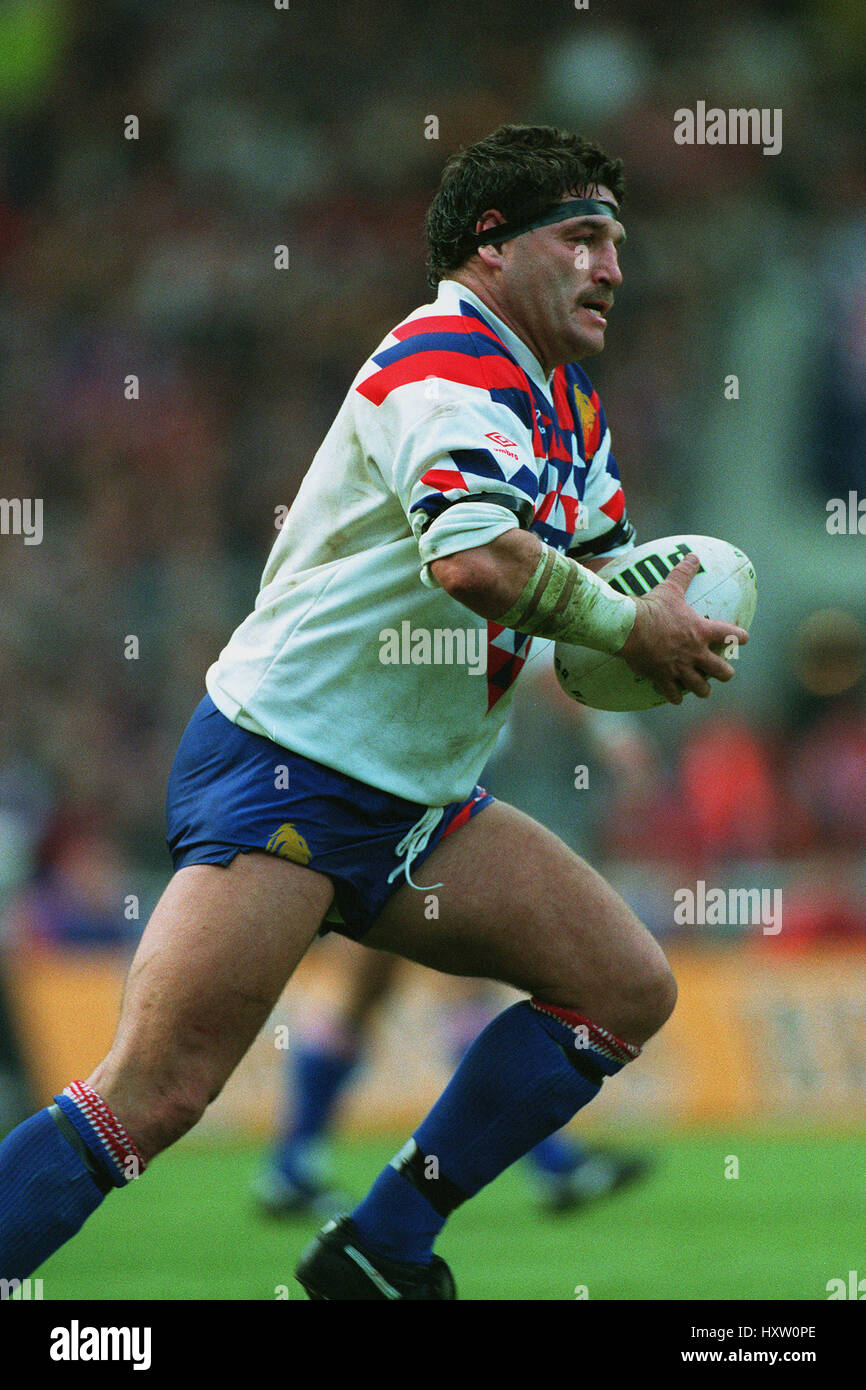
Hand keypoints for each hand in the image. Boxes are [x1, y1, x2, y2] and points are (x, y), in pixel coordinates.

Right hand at [616, 554, 748, 704]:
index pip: (730, 634)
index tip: (744, 639)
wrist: (629, 627)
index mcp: (702, 631)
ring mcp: (680, 668)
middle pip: (721, 671)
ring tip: (702, 689)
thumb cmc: (652, 607)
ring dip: (703, 689)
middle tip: (723, 673)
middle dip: (725, 673)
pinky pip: (674, 694)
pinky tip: (676, 697)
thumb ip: (684, 573)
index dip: (740, 637)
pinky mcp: (663, 677)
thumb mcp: (670, 588)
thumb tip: (693, 555)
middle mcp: (696, 652)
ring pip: (701, 687)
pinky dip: (676, 696)